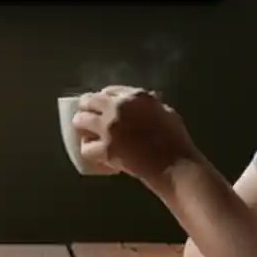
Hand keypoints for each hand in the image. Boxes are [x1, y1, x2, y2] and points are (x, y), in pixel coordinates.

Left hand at [70, 86, 198, 183]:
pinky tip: (96, 153)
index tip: (102, 106)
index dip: (104, 99)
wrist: (175, 166)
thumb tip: (149, 97)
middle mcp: (119, 108)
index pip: (109, 91)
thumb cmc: (176, 140)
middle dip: (86, 108)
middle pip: (89, 101)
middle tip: (87, 117)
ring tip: (87, 134)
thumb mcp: (167, 112)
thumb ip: (152, 103)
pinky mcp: (105, 149)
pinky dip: (90, 150)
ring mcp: (109, 128)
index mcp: (135, 96)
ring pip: (80, 121)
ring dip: (82, 127)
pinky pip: (86, 147)